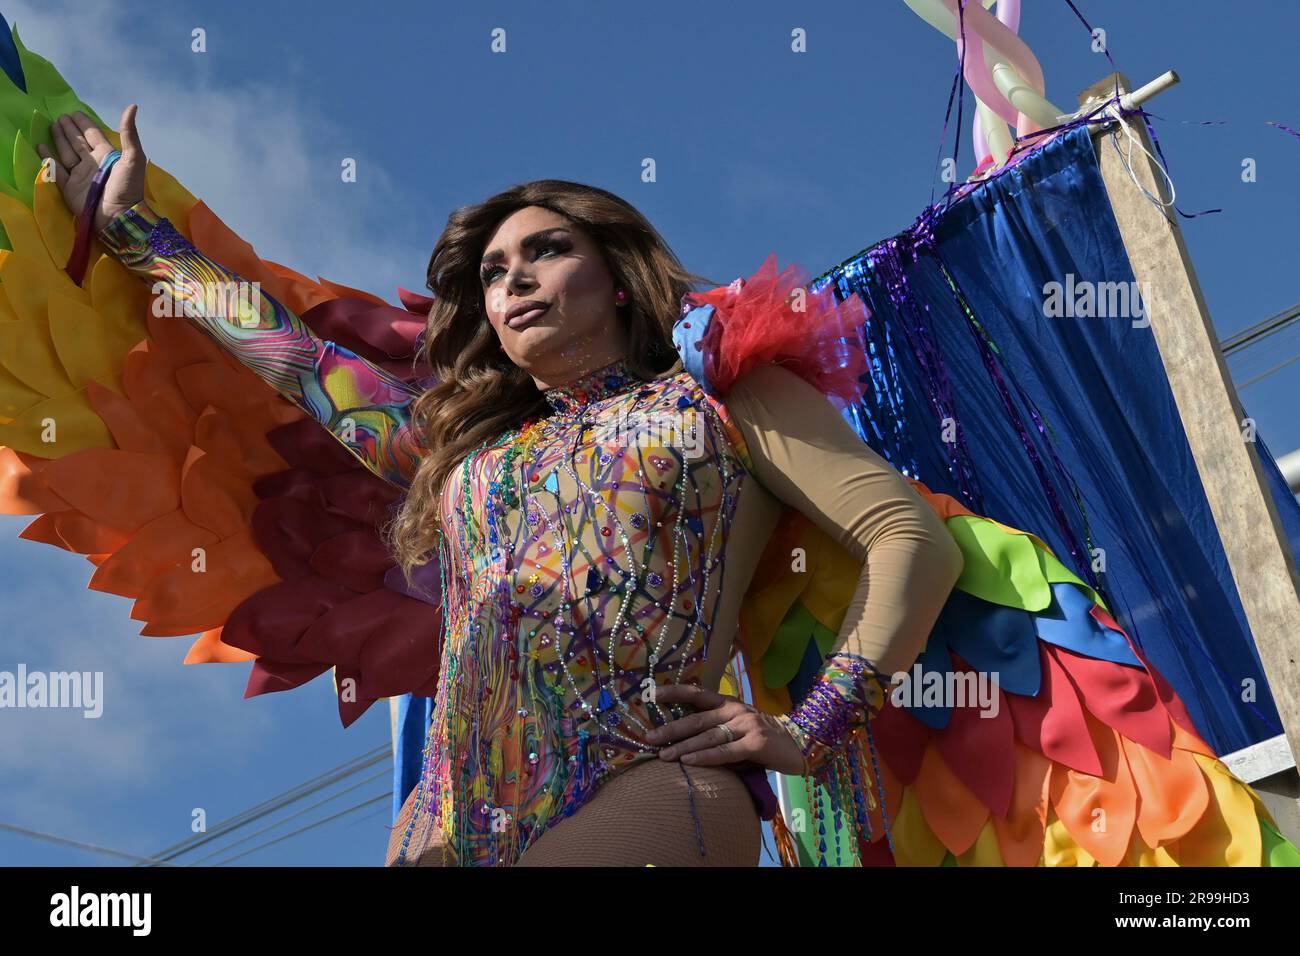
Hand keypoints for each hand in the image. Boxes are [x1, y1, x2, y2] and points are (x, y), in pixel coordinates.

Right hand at [37, 104, 147, 233]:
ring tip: (52, 125)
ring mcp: (80, 175)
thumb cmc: (127, 188)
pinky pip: (56, 169)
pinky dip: (48, 158)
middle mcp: (92, 163)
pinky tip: (41, 147)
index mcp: (107, 156)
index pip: (93, 135)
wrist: (118, 216)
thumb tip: (132, 106)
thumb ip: (130, 133)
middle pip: (78, 142)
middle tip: (60, 116)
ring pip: (66, 152)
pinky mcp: (69, 187)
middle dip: (70, 129)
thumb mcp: (133, 158)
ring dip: (59, 139)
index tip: (74, 112)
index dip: (84, 124)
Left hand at [646, 683, 805, 774]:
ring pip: (708, 737)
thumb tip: (681, 738)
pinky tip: (689, 762)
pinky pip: (726, 752)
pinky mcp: (756, 744)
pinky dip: (705, 757)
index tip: (651, 694)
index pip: (696, 694)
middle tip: (649, 737)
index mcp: (728, 703)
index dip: (674, 692)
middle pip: (697, 719)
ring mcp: (746, 726)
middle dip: (671, 728)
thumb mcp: (738, 727)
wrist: (799, 743)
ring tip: (663, 755)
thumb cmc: (762, 738)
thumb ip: (716, 728)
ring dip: (683, 747)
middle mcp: (735, 711)